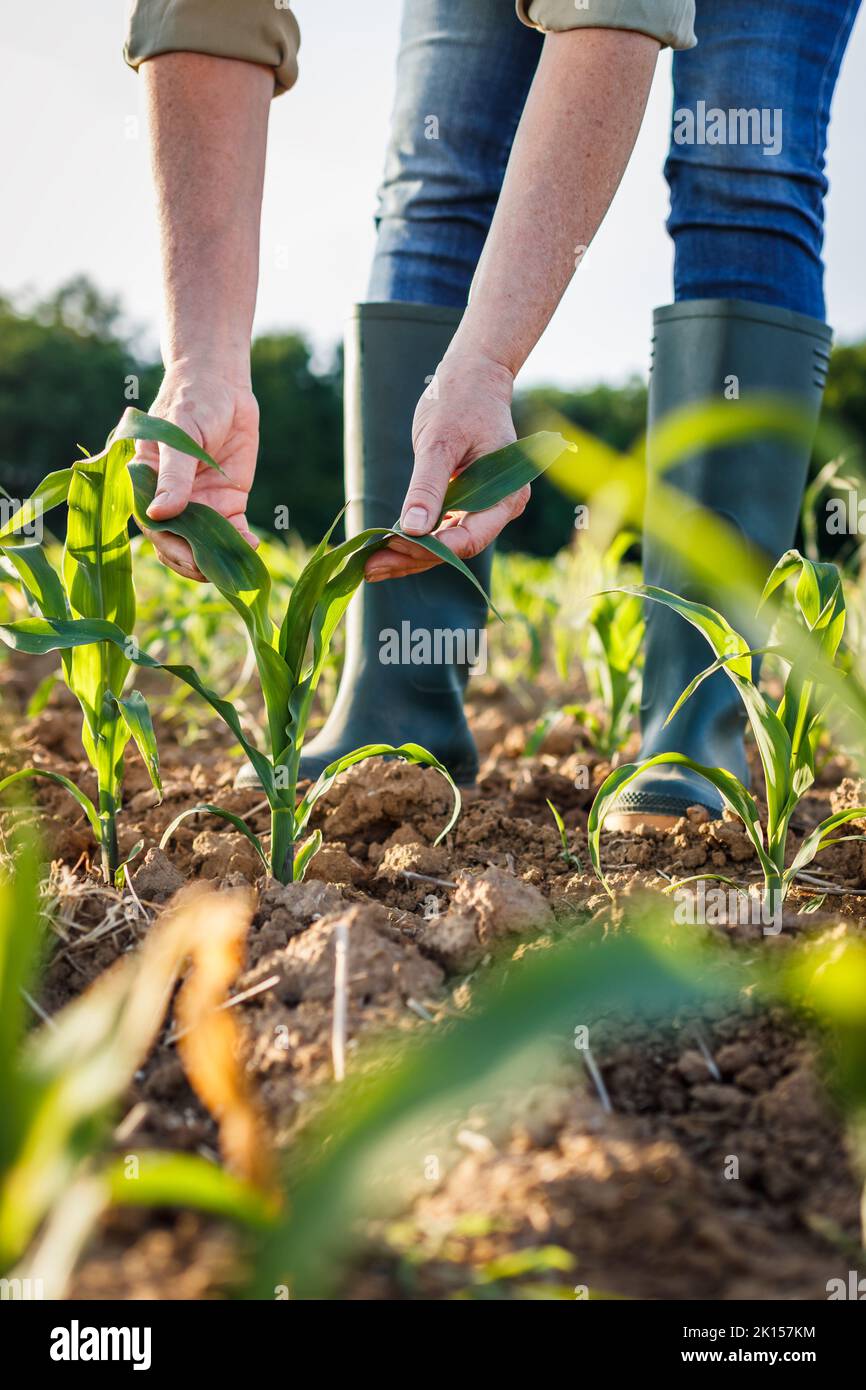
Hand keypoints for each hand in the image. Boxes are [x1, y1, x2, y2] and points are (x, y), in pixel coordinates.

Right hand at [132, 363, 259, 580]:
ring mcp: (199, 505)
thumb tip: (159, 513)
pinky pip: (231, 532)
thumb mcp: (181, 435)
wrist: (223, 385)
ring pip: (204, 545)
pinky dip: (241, 543)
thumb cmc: (192, 402)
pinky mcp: (226, 503)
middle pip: (178, 543)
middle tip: (218, 571)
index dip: (171, 547)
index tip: (191, 559)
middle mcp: (171, 501)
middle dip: (196, 562)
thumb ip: (173, 474)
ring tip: (238, 565)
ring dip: (219, 559)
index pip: (153, 526)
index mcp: (146, 485)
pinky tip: (253, 546)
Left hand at [363, 352, 527, 582]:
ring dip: (408, 556)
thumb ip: (427, 486)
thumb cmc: (460, 402)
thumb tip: (412, 529)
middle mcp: (500, 508)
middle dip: (412, 558)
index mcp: (506, 495)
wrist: (473, 379)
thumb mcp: (440, 442)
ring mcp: (484, 509)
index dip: (432, 548)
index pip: (469, 538)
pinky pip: (440, 529)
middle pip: (455, 548)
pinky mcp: (466, 504)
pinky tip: (383, 550)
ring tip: (369, 567)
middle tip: (370, 568)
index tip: (394, 545)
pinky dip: (413, 539)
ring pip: (445, 544)